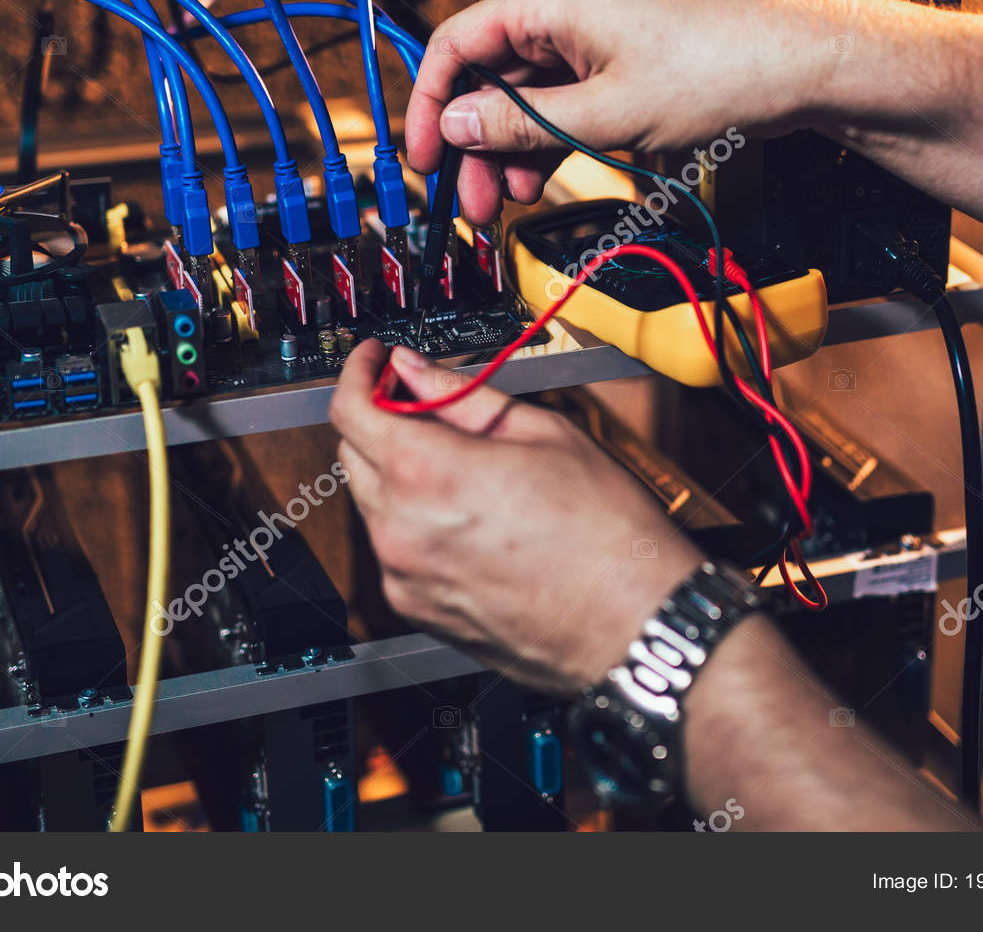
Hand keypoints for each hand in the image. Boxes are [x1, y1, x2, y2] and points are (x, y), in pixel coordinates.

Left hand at [328, 339, 703, 695]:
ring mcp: (404, 575)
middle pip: (350, 453)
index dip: (357, 373)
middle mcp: (402, 528)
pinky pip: (394, 549)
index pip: (351, 408)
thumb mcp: (542, 433)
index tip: (374, 361)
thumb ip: (463, 396)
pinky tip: (466, 515)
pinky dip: (412, 522)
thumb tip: (418, 370)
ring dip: (397, 473)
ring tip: (461, 466)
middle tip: (422, 403)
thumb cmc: (605, 535)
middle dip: (378, 419)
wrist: (632, 620)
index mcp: (428, 473)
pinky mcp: (416, 608)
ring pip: (372, 502)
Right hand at [404, 0, 817, 223]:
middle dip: (477, 142)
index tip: (425, 156)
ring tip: (515, 197)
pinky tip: (547, 174)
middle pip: (491, 76)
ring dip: (514, 148)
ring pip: (528, 93)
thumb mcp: (606, 111)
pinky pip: (565, 96)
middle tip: (474, 199)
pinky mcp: (621, 57)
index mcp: (550, 0)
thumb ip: (522, 123)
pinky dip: (552, 136)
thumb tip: (459, 124)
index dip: (432, 104)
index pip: (457, 45)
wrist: (799, 62)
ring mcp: (595, 32)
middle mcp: (566, 7)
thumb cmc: (720, 65)